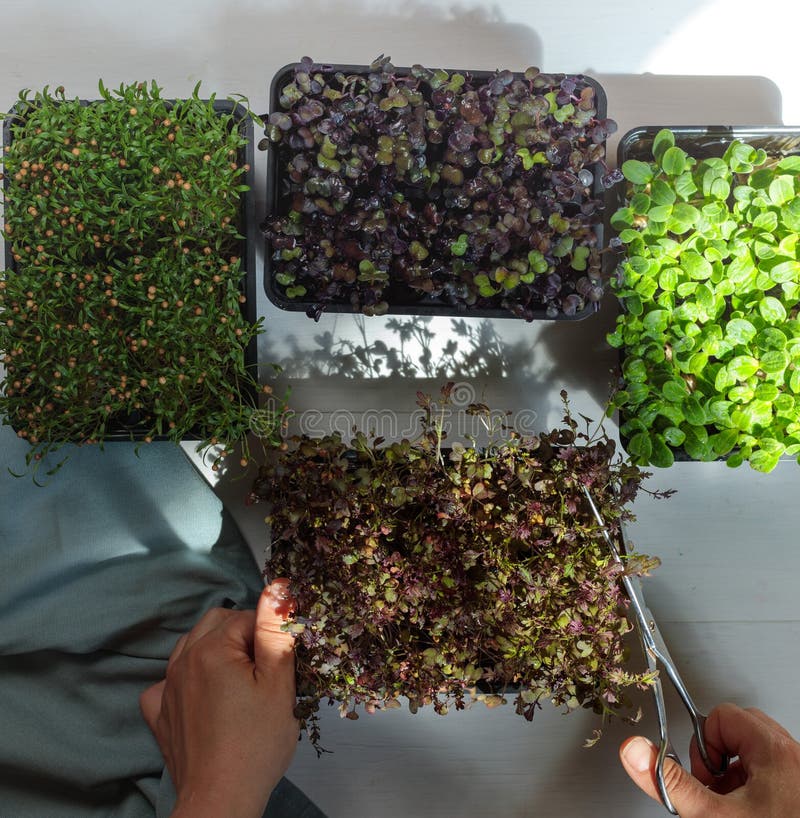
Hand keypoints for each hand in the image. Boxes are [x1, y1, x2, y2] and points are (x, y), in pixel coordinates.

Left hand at [140, 580, 298, 817]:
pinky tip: (204, 695)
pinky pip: (167, 680)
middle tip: (266, 669)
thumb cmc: (255, 744)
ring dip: (216, 650)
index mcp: (212, 648)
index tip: (282, 662)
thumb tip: (278, 587)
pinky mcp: (159, 713)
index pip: (248, 616)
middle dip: (243, 635)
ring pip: (192, 644)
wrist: (221, 800)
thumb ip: (276, 629)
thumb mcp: (279, 682)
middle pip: (217, 622)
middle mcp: (182, 660)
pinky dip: (186, 679)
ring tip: (241, 680)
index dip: (270, 635)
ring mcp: (166, 687)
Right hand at [620, 702, 799, 816]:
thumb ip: (670, 780)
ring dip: (734, 773)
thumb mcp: (713, 815)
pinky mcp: (797, 787)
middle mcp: (792, 756)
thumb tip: (635, 751)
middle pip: (738, 728)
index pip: (722, 715)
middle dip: (718, 758)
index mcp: (774, 751)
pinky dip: (752, 785)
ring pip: (752, 749)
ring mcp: (797, 771)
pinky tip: (749, 810)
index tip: (706, 774)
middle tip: (718, 788)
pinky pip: (769, 768)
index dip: (704, 744)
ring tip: (734, 803)